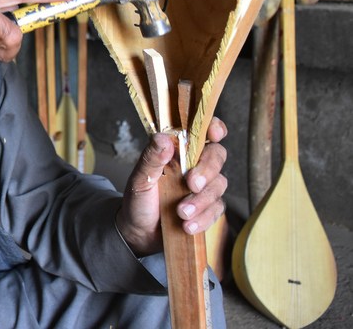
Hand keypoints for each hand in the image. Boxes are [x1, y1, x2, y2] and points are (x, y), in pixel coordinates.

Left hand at [115, 117, 227, 255]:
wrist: (139, 232)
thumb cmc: (139, 198)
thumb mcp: (140, 179)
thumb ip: (151, 158)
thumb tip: (163, 138)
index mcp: (177, 151)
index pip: (201, 132)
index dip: (213, 127)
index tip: (214, 134)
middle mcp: (194, 165)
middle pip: (217, 156)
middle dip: (207, 170)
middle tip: (191, 184)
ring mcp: (204, 186)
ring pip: (219, 185)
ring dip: (202, 200)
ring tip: (181, 213)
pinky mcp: (208, 208)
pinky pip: (216, 210)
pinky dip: (203, 218)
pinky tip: (187, 226)